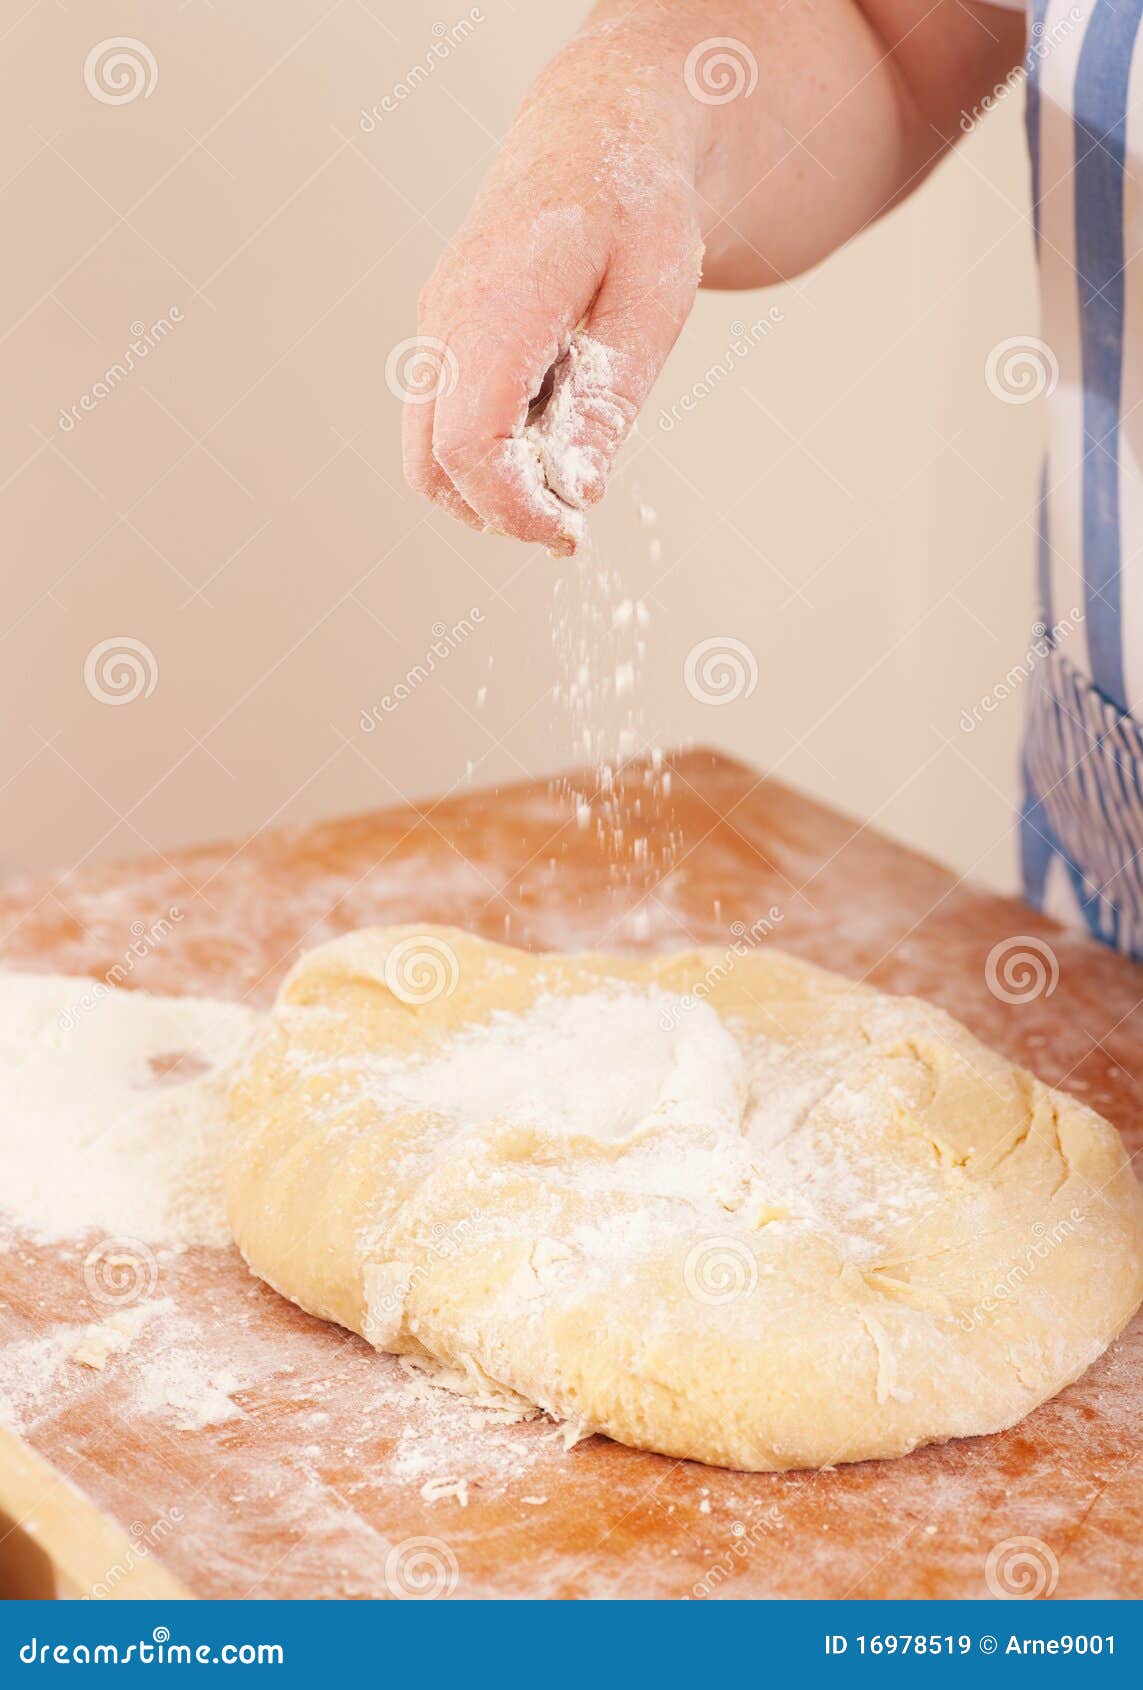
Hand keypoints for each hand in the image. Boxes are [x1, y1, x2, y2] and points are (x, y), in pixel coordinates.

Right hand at [403, 14, 705, 553]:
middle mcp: (446, 316)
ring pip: (427, 453)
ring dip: (488, 493)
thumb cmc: (638, 208)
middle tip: (571, 528)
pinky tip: (550, 441)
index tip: (572, 532)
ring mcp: (436, 327)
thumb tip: (579, 492)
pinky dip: (488, 457)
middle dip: (498, 514)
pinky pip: (443, 422)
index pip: (468, 442)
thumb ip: (610, 400)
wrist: (601, 133)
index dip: (514, 508)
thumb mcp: (653, 303)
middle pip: (432, 464)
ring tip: (565, 486)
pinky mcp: (443, 339)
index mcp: (497, 300)